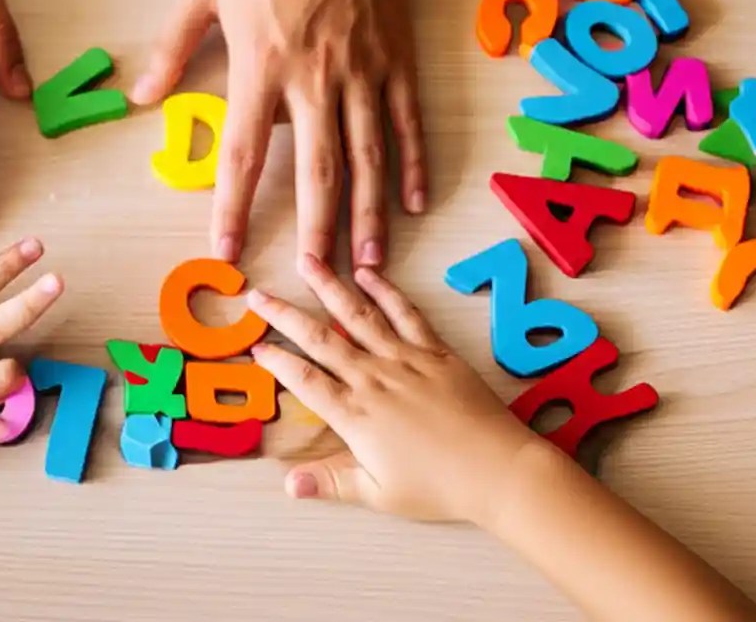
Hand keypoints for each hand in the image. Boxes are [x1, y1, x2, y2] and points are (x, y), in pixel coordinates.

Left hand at [133, 0, 425, 268]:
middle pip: (315, 172)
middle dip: (314, 230)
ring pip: (366, 158)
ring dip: (367, 215)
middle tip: (314, 276)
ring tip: (367, 263)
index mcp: (263, 66)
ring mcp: (363, 74)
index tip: (226, 250)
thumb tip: (142, 95)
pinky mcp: (396, 62)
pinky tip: (413, 204)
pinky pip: (406, 123)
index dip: (232, 208)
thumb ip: (172, 45)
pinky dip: (412, 165)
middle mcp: (315, 80)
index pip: (243, 154)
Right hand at [247, 256, 542, 523]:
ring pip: (357, 316)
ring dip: (329, 287)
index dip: (276, 361)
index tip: (256, 346)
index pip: (303, 380)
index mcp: (355, 416)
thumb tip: (287, 484)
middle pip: (320, 339)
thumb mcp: (379, 494)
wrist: (499, 469)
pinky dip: (385, 292)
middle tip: (258, 294)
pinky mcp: (435, 352)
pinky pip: (405, 314)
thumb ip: (330, 482)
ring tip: (307, 261)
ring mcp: (405, 361)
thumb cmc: (440, 487)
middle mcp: (374, 379)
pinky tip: (367, 274)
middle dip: (285, 315)